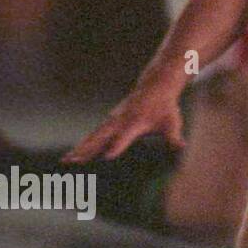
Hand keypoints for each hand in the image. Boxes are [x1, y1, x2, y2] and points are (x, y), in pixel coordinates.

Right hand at [63, 77, 184, 163]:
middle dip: (86, 149)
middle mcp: (120, 120)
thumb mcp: (172, 120)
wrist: (155, 86)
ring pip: (93, 136)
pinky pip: (94, 135)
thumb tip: (181, 146)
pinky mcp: (110, 121)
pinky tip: (74, 155)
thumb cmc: (165, 106)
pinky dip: (83, 144)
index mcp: (135, 122)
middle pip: (101, 137)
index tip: (107, 155)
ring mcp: (112, 120)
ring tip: (66, 161)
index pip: (125, 136)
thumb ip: (174, 135)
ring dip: (79, 148)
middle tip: (73, 161)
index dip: (117, 145)